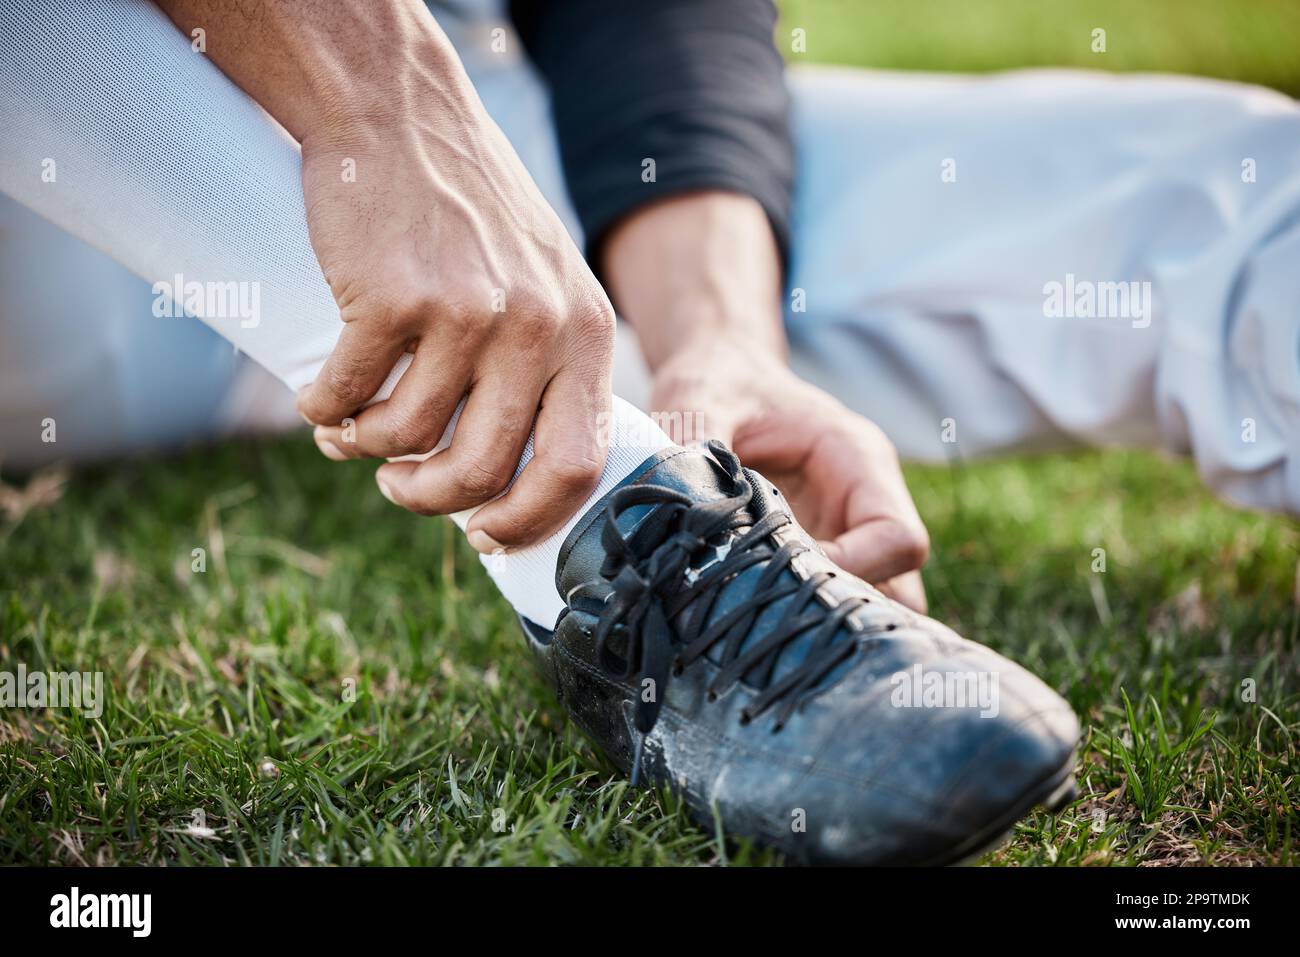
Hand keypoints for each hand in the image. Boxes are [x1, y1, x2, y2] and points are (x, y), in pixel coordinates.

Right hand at [296, 107, 614, 551]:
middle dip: (429, 501)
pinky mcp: (394, 300)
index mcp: (584, 333)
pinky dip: (323, 411)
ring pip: (407, 439)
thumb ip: (547, 362)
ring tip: (351, 431)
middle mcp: (537, 328)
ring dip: (368, 452)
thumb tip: (514, 468)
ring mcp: (467, 313)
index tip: (483, 534)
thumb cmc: (469, 209)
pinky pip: (349, 396)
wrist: (400, 113)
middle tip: (401, 490)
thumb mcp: (546, 280)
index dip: (527, 519)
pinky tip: (318, 399)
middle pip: (482, 471)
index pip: (576, 465)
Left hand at [649, 341, 929, 611]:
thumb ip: (696, 442)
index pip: (899, 538)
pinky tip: (737, 614)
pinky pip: (824, 606)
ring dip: (816, 621)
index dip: (852, 570)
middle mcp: (864, 502)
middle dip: (836, 608)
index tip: (782, 575)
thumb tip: (682, 503)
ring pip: (864, 606)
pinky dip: (790, 619)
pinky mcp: (816, 556)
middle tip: (766, 611)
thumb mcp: (699, 399)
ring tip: (750, 617)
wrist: (718, 375)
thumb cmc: (717, 380)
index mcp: (858, 459)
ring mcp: (844, 535)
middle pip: (898, 589)